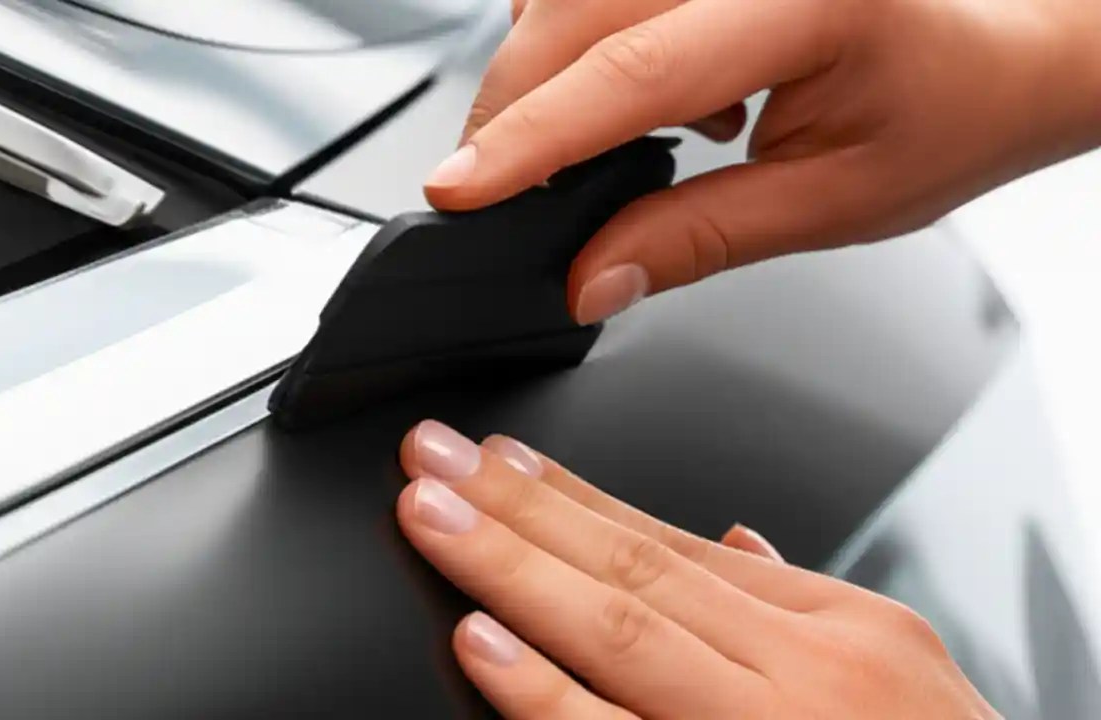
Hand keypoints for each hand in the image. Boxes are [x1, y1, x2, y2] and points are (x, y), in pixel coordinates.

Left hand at [395, 420, 998, 718]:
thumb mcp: (896, 679)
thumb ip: (801, 604)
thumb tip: (733, 539)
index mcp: (841, 626)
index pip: (675, 539)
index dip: (573, 496)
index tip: (497, 460)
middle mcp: (804, 669)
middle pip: (633, 563)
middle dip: (520, 506)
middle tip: (433, 457)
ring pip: (620, 628)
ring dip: (511, 567)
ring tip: (432, 516)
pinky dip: (548, 691)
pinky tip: (485, 644)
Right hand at [424, 0, 1100, 324]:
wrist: (997, 53)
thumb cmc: (945, 114)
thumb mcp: (829, 203)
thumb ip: (697, 239)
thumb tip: (593, 279)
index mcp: (808, 3)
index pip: (635, 70)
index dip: (532, 138)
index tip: (458, 189)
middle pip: (571, 15)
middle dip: (515, 110)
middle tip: (502, 190)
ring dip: (549, 69)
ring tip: (623, 134)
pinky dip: (579, 40)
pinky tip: (646, 85)